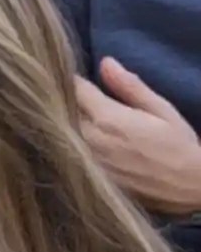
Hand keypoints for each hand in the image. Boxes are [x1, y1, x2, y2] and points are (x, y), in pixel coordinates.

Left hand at [75, 57, 200, 215]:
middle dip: (64, 100)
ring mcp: (86, 159)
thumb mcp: (161, 110)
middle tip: (70, 94)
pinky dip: (68, 141)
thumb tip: (105, 62)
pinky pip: (68, 152)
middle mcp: (90, 138)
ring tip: (71, 114)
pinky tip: (76, 138)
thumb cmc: (178, 146)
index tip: (70, 75)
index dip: (71, 80)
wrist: (189, 189)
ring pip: (62, 132)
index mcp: (107, 118)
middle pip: (62, 111)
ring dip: (63, 121)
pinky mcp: (88, 176)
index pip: (74, 89)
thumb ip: (129, 86)